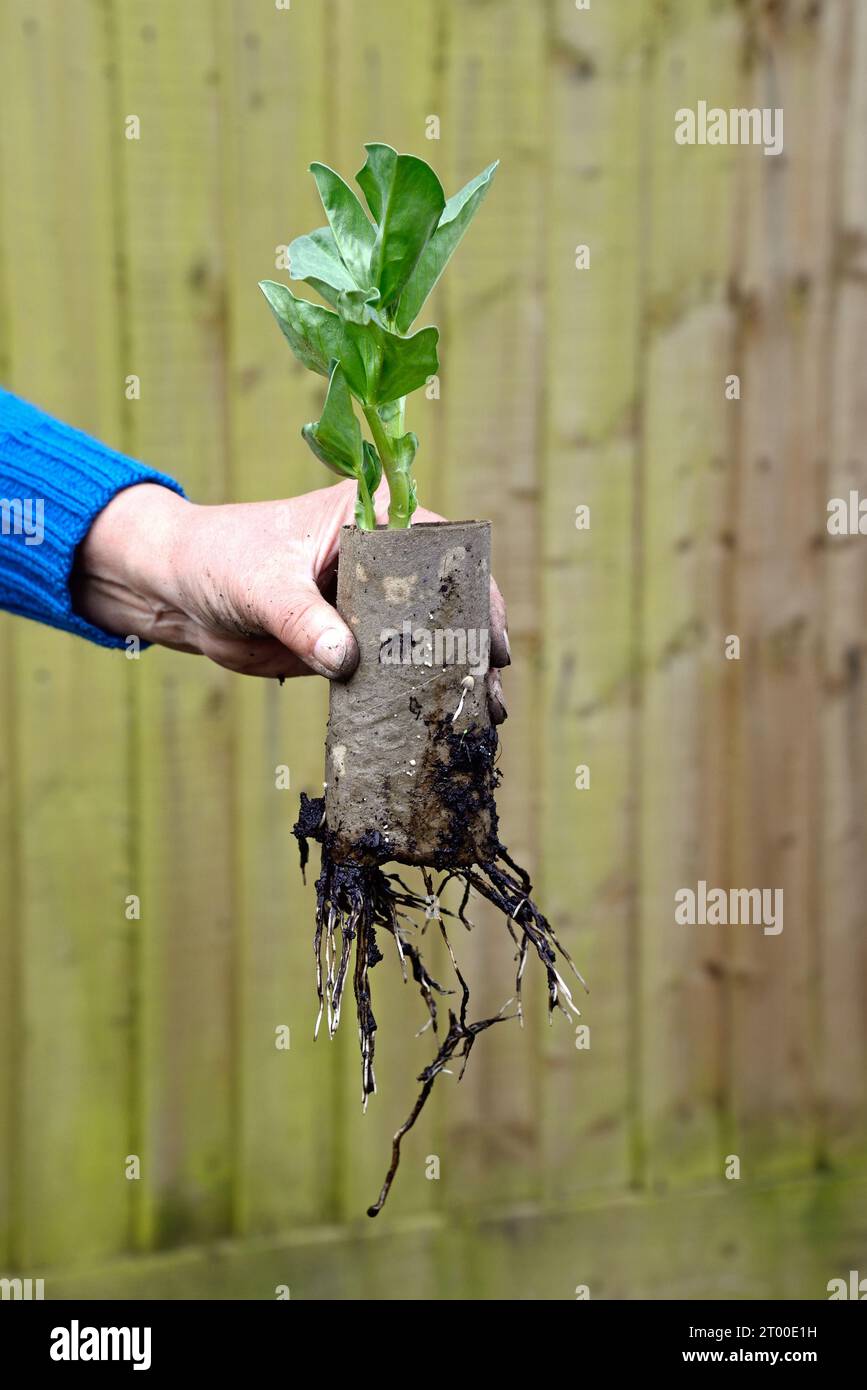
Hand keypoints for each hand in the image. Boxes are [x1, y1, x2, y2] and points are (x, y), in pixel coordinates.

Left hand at [71, 481, 509, 718]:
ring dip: (450, 679)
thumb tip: (344, 659)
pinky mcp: (355, 645)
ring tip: (481, 720)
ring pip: (426, 641)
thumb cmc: (220, 560)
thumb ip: (303, 619)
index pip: (443, 549)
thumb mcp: (263, 584)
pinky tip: (439, 726)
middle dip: (471, 645)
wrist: (181, 594)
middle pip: (445, 601)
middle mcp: (384, 559)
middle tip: (490, 691)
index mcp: (374, 518)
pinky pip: (393, 672)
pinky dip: (412, 697)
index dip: (472, 591)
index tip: (488, 637)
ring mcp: (373, 605)